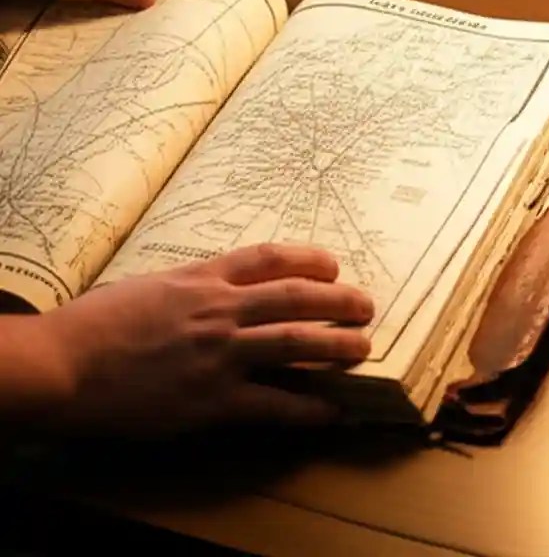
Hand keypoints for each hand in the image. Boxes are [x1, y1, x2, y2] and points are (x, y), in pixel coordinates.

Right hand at [38, 243, 373, 436]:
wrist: (60, 364)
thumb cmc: (93, 325)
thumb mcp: (148, 287)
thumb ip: (189, 286)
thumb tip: (216, 288)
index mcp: (201, 279)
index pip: (269, 258)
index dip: (310, 259)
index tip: (334, 265)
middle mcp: (219, 310)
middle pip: (297, 296)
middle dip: (340, 299)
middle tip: (367, 306)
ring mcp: (220, 354)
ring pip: (297, 341)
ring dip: (338, 344)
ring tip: (366, 347)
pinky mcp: (213, 399)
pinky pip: (274, 403)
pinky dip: (308, 408)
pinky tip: (331, 411)